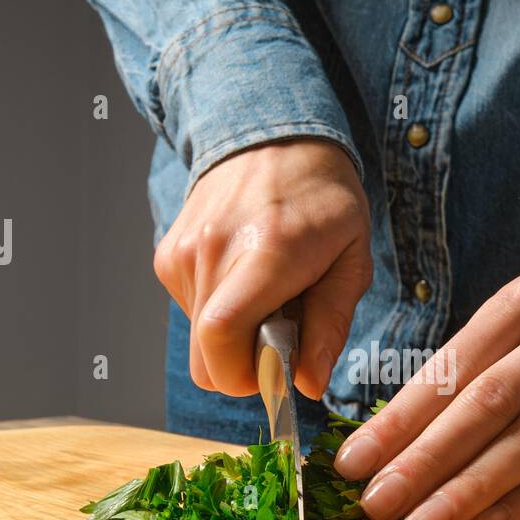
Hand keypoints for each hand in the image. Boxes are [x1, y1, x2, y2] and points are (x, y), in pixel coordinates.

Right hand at [153, 140, 371, 398]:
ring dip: (235, 336)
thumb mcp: (351, 260)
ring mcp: (182, 253)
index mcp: (266, 252)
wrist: (271, 135)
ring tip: (266, 293)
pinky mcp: (167, 256)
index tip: (281, 370)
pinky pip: (191, 315)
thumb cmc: (322, 201)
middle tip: (280, 334)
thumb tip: (307, 384)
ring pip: (198, 342)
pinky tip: (243, 278)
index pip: (221, 337)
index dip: (247, 376)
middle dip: (243, 366)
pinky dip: (219, 313)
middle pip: (206, 359)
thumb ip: (330, 325)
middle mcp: (213, 252)